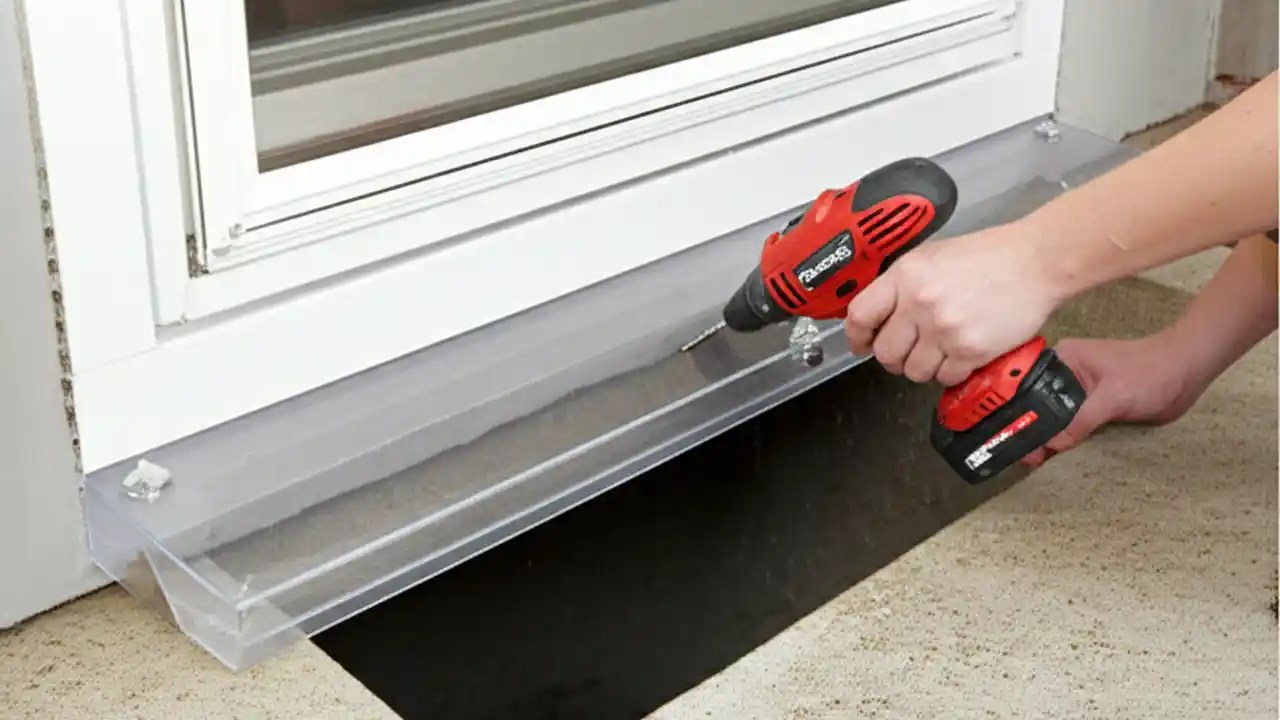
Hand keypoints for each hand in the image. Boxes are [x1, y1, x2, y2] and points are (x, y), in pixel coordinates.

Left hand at [843, 220, 1063, 385]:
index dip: (856, 336)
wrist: (1036, 262)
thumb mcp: (932, 257)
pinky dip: (950, 373)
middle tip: (908, 351)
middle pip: (885, 352)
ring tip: (939, 352)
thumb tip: (879, 315)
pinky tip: (961, 355)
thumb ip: (902, 285)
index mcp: (904, 276)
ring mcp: (944, 329)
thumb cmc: (988, 256)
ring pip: (913, 371)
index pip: (859, 315)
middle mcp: (919, 303)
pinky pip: (944, 378)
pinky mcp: (970, 350)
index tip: (862, 344)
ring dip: (923, 367)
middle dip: (893, 357)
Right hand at [1021, 335, 1208, 467]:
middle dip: (1027, 430)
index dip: (1015, 411)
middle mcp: (1064, 376)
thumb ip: (1080, 421)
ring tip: (1032, 464)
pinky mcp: (1093, 410)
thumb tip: (1050, 446)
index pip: (1026, 387)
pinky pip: (1071, 428)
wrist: (1187, 372)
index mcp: (1062, 361)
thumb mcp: (1112, 396)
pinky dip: (1064, 442)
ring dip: (1046, 439)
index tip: (1006, 435)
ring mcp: (1078, 394)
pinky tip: (1054, 460)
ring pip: (1053, 420)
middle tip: (1019, 457)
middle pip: (1036, 407)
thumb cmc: (1151, 371)